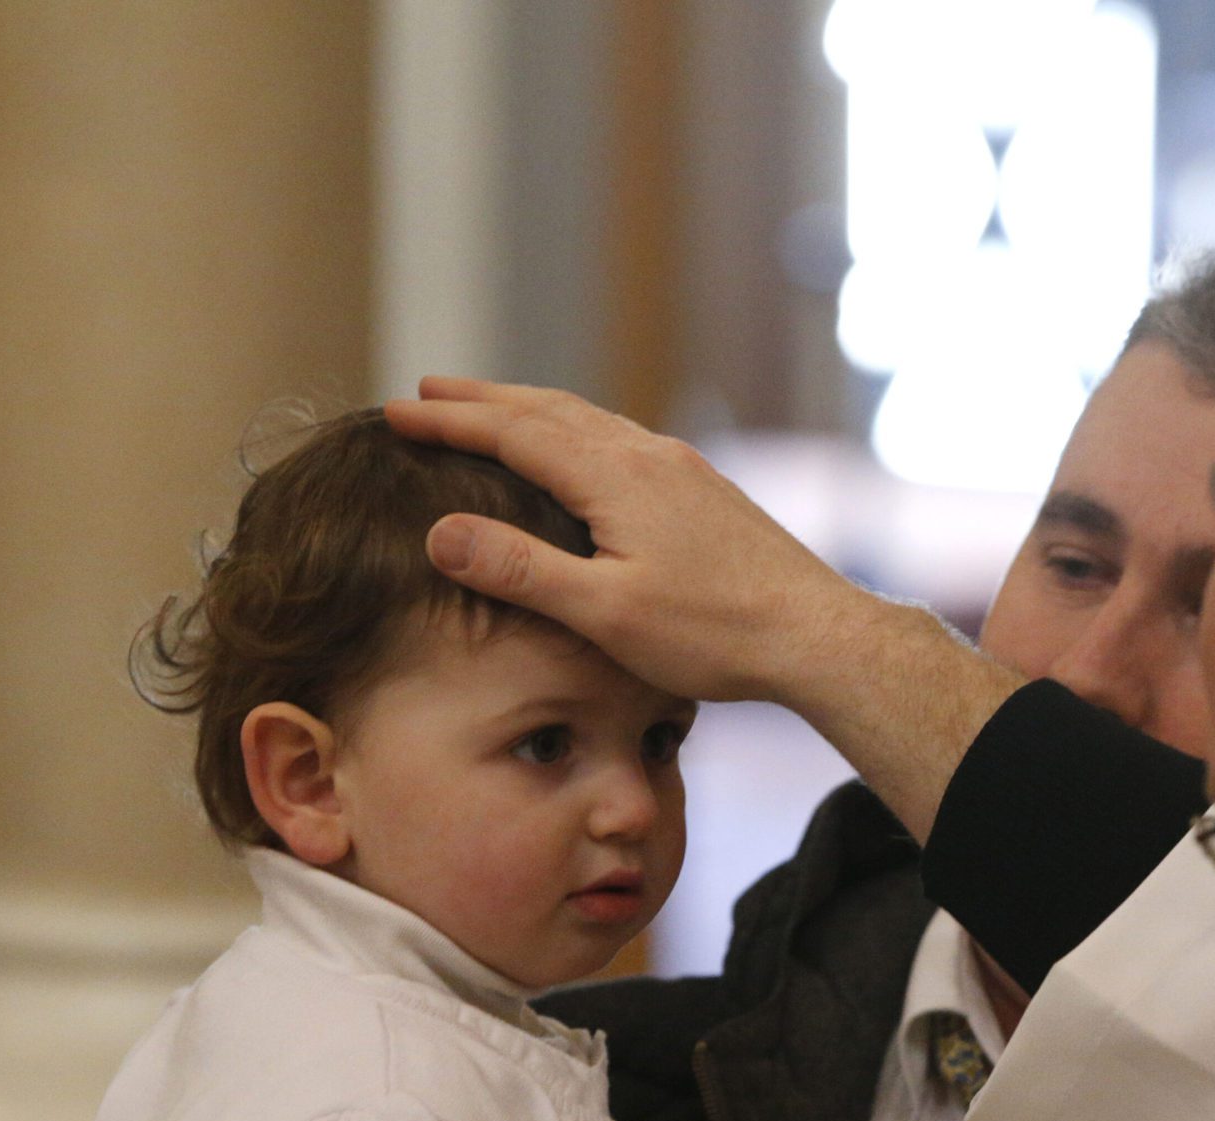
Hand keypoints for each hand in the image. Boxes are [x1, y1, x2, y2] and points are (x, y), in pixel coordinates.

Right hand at [383, 377, 872, 704]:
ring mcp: (683, 469)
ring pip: (591, 421)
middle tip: (427, 390)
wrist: (818, 636)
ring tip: (494, 411)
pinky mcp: (706, 492)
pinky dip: (579, 434)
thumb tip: (440, 532)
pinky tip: (585, 456)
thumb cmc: (714, 634)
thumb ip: (520, 570)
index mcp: (615, 476)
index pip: (512, 431)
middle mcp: (649, 455)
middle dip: (483, 400)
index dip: (450, 421)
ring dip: (532, 410)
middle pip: (549, 410)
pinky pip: (625, 441)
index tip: (396, 411)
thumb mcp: (604, 612)